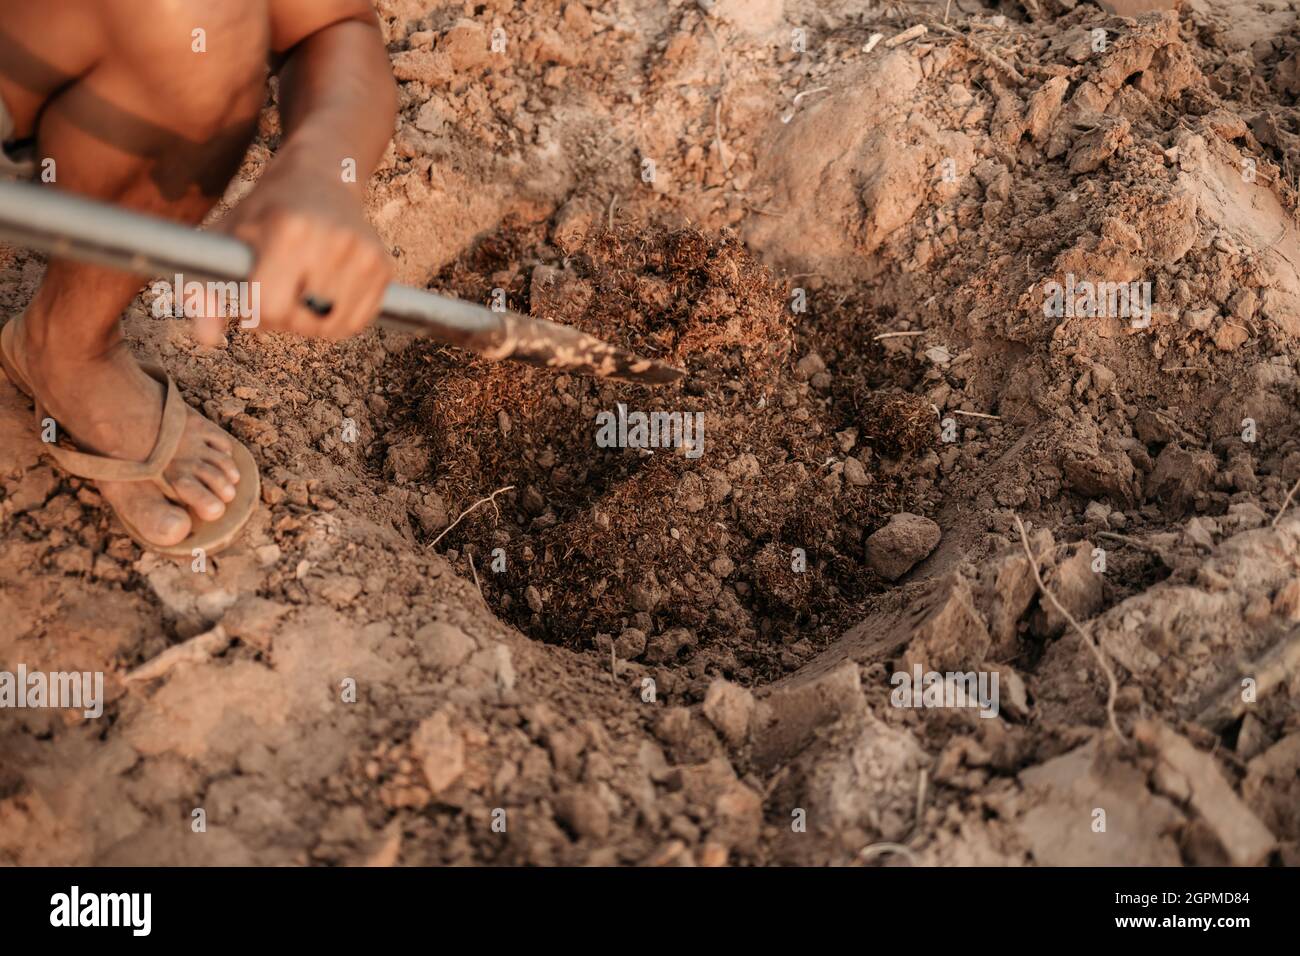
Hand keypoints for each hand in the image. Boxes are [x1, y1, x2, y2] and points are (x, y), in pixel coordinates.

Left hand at [213, 149, 391, 343]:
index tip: (253, 292)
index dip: (255, 310)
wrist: (320, 177)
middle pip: (301, 321)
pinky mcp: (383, 266)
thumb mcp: (225, 240)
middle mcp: (332, 240)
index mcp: (287, 230)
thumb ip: (202, 289)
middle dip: (284, 317)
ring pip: (331, 328)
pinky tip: (325, 294)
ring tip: (302, 290)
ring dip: (312, 321)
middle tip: (279, 289)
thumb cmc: (263, 212)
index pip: (268, 306)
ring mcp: (363, 254)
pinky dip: (338, 320)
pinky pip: (356, 323)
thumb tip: (204, 339)